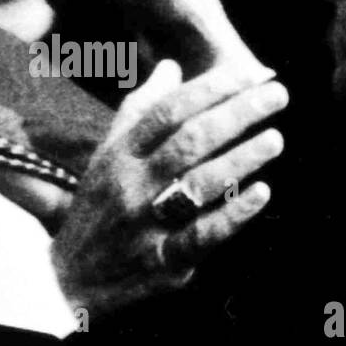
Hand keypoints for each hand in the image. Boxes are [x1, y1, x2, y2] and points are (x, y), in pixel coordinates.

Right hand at [51, 59, 285, 316]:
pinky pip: (201, 236)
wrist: (67, 279)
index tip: (249, 72)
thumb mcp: (106, 156)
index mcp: (119, 154)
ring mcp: (146, 224)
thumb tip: (171, 66)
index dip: (210, 89)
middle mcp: (132, 185)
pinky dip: (233, 215)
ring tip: (274, 139)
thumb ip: (138, 110)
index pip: (167, 112)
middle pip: (188, 141)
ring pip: (198, 184)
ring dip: (240, 159)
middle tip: (277, 95)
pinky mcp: (162, 262)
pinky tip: (262, 193)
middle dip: (235, 115)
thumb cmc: (97, 209)